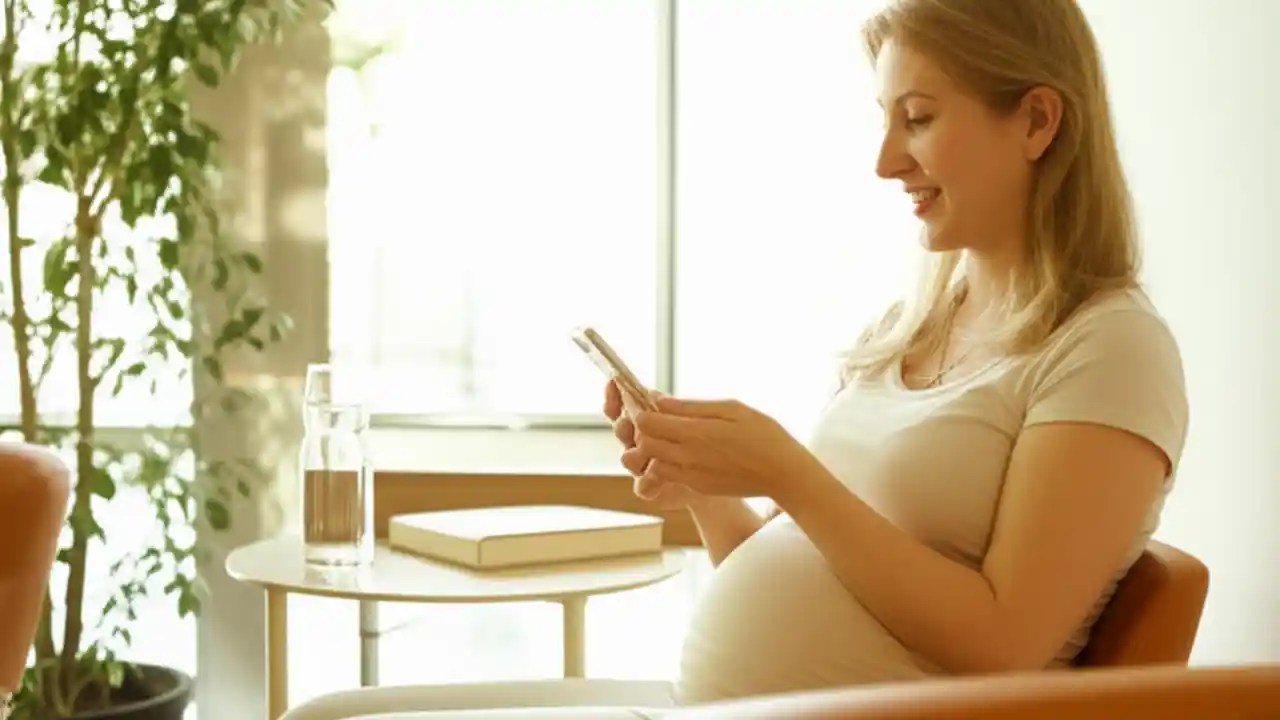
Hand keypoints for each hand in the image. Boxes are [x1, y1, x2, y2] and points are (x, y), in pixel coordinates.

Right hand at [603, 380, 701, 508]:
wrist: (723, 474)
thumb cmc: (711, 442)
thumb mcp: (699, 419)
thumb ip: (673, 408)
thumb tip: (652, 394)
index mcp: (649, 421)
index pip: (624, 406)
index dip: (615, 397)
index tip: (613, 384)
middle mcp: (642, 442)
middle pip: (621, 430)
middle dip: (623, 424)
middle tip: (630, 421)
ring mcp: (645, 466)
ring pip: (628, 459)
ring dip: (635, 453)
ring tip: (647, 451)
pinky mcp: (653, 488)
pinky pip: (641, 487)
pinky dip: (647, 483)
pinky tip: (658, 478)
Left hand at [632, 396, 820, 500]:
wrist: (783, 473)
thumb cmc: (762, 433)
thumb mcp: (731, 409)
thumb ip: (692, 407)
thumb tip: (659, 400)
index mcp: (695, 432)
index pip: (647, 423)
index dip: (643, 411)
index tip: (651, 404)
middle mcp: (688, 457)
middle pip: (644, 444)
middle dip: (644, 431)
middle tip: (659, 420)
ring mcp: (692, 476)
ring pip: (653, 463)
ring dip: (655, 450)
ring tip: (672, 437)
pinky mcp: (699, 487)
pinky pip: (671, 475)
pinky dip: (670, 463)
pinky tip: (689, 452)